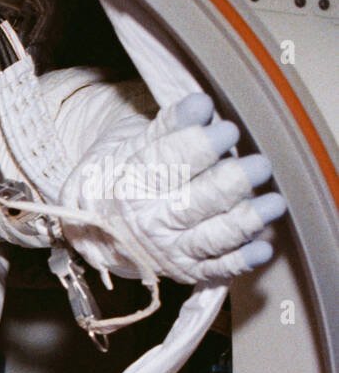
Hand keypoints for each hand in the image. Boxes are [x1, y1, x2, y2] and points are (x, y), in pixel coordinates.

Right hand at [59, 93, 285, 284]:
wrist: (100, 230)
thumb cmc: (120, 179)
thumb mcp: (130, 147)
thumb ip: (169, 126)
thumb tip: (201, 103)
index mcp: (129, 188)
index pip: (164, 166)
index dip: (197, 147)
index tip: (227, 130)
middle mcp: (147, 223)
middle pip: (192, 204)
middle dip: (228, 184)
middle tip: (258, 165)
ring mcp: (169, 250)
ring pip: (210, 238)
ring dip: (244, 222)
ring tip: (273, 203)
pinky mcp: (188, 269)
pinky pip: (217, 269)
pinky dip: (241, 261)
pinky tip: (262, 248)